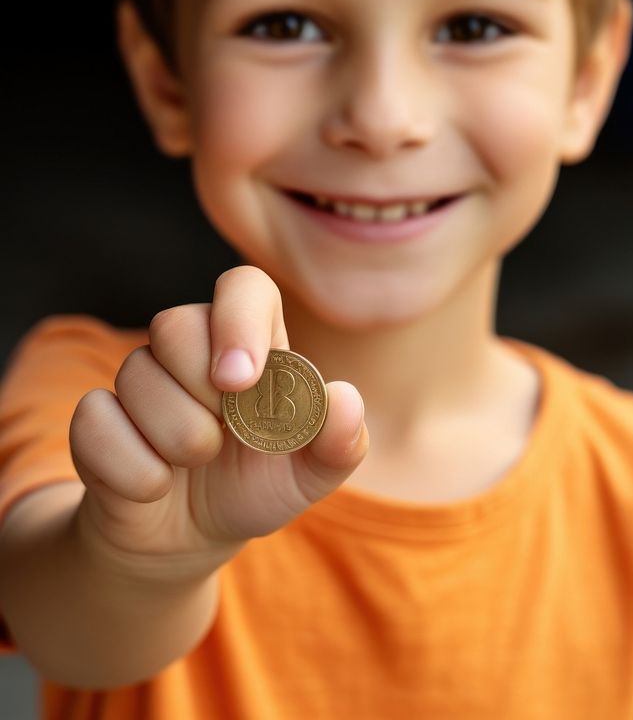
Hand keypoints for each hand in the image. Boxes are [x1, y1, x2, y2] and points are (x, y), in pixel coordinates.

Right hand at [69, 266, 367, 575]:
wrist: (191, 539)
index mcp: (252, 342)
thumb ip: (339, 443)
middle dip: (203, 393)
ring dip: (177, 440)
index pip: (242, 286)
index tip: (241, 380)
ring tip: (197, 463)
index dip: (238, 320)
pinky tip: (156, 485)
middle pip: (175, 323)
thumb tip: (345, 400)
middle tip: (224, 434)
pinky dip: (136, 471)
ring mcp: (139, 379)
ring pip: (136, 375)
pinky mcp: (95, 417)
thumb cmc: (256, 486)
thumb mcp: (309, 475)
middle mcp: (190, 347)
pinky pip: (95, 422)